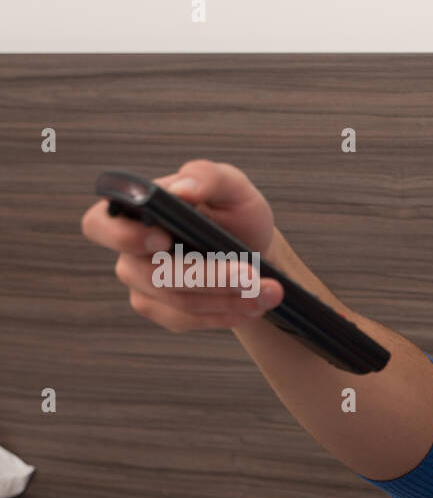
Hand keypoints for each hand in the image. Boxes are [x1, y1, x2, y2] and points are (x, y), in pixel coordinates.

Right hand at [80, 159, 283, 332]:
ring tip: (269, 290)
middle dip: (207, 276)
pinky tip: (254, 304)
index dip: (125, 237)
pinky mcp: (163, 310)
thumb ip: (207, 178)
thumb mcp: (232, 187)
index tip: (164, 239)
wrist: (255, 251)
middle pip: (154, 273)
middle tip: (250, 275)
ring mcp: (143, 284)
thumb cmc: (235, 212)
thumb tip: (182, 189)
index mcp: (134, 211)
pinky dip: (226, 313)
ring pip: (178, 300)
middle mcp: (129, 250)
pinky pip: (188, 319)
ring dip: (228, 298)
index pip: (99, 225)